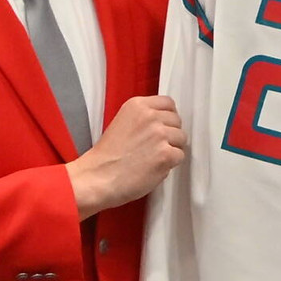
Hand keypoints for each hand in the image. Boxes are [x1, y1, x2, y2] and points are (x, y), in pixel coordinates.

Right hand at [65, 95, 186, 216]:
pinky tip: (154, 167)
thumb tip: (163, 122)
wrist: (98, 177)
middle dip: (171, 134)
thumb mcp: (122, 123)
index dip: (167, 117)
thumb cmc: (107, 157)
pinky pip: (180, 156)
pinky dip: (171, 164)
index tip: (163, 126)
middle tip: (156, 147)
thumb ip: (143, 118)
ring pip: (181, 139)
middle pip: (177, 121)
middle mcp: (150, 116)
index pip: (168, 103)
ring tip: (153, 157)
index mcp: (137, 105)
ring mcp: (159, 134)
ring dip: (172, 149)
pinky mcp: (166, 154)